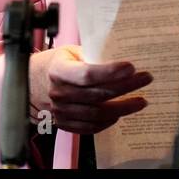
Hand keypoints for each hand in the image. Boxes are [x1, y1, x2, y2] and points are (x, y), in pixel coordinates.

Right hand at [29, 46, 152, 134]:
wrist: (33, 83)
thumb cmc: (57, 63)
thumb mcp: (71, 51)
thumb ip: (92, 54)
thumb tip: (123, 54)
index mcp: (59, 69)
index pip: (87, 74)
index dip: (111, 71)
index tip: (131, 67)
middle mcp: (58, 92)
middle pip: (98, 94)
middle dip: (126, 87)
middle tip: (145, 79)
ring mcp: (60, 111)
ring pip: (97, 113)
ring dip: (123, 108)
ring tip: (140, 101)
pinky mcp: (64, 123)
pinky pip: (90, 127)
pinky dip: (108, 122)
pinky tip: (121, 113)